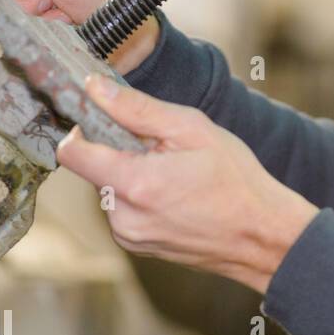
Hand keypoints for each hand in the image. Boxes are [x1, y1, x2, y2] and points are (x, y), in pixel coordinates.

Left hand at [56, 74, 318, 292]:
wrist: (262, 236)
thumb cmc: (237, 182)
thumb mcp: (194, 130)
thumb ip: (138, 109)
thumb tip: (95, 88)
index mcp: (134, 183)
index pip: (72, 152)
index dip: (84, 130)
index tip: (109, 122)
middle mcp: (122, 216)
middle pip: (94, 169)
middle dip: (120, 153)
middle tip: (164, 151)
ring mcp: (129, 236)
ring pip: (109, 190)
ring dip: (132, 176)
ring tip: (176, 176)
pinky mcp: (138, 246)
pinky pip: (124, 210)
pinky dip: (141, 198)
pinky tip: (177, 196)